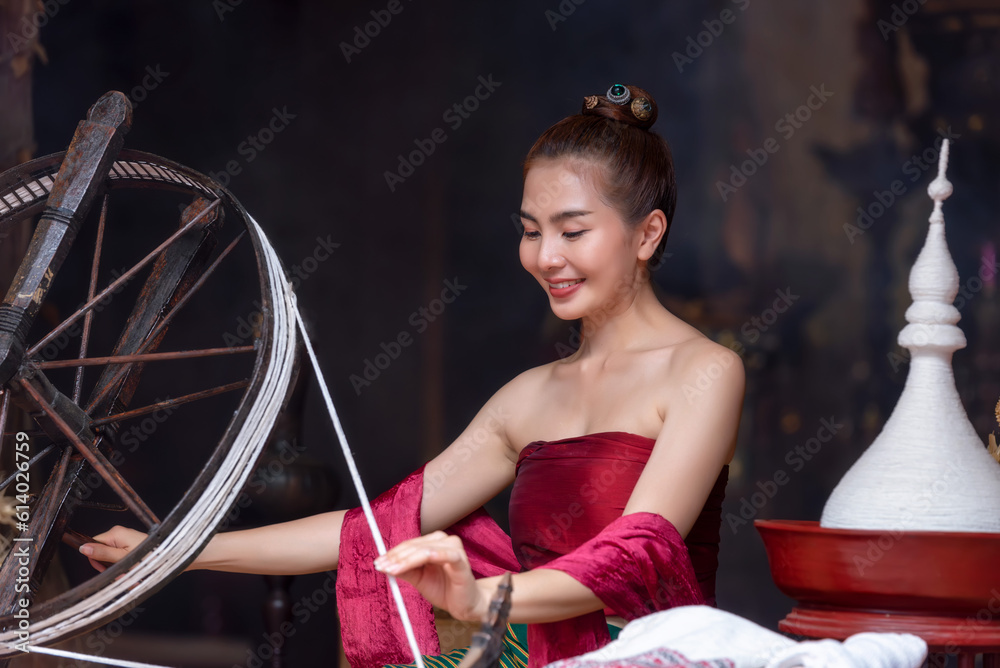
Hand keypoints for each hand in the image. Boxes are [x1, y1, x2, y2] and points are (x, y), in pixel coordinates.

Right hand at [79, 525, 146, 572]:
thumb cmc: (148, 557)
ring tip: (129, 575)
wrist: (169, 557)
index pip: (92, 544)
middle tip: (120, 574)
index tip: (104, 569)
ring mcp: (126, 538)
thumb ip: (102, 553)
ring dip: (118, 569)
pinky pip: (121, 556)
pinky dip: (125, 566)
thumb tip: (83, 548)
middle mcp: (120, 533)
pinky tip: (132, 572)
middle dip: (108, 566)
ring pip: (111, 557)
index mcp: (115, 533)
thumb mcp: (122, 558)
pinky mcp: (131, 544)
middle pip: (102, 551)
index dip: (95, 559)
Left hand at [373, 531, 487, 621]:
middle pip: (415, 546)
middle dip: (396, 557)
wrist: (464, 604)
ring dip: (407, 559)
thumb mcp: (419, 579)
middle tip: (381, 566)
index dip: (393, 553)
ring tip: (392, 570)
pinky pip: (445, 555)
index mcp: (434, 542)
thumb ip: (404, 570)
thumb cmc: (444, 589)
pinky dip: (431, 556)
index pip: (410, 544)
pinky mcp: (461, 560)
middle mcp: (445, 541)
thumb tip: (384, 565)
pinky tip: (416, 562)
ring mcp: (454, 549)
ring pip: (425, 550)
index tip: (378, 562)